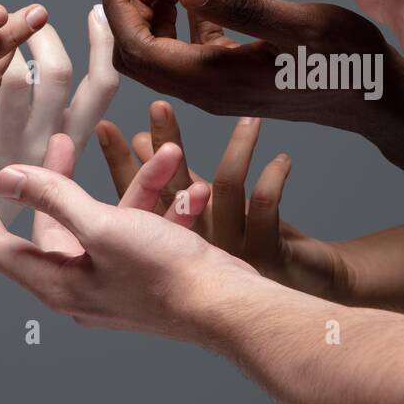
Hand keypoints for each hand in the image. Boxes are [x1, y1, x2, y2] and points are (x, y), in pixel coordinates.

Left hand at [0, 8, 118, 251]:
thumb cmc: (2, 178)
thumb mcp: (42, 152)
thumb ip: (58, 115)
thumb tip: (59, 59)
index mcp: (67, 143)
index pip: (102, 89)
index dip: (103, 47)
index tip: (97, 13)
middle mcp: (42, 146)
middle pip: (58, 73)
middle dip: (41, 34)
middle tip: (27, 18)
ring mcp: (4, 148)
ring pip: (16, 79)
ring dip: (3, 42)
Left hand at [0, 132, 250, 338]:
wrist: (230, 308)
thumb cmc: (164, 275)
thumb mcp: (102, 225)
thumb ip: (54, 197)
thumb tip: (6, 177)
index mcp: (58, 282)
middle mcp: (80, 285)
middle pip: (52, 224)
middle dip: (61, 177)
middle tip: (59, 137)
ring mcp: (115, 281)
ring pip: (107, 219)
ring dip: (135, 184)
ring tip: (164, 153)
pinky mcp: (146, 274)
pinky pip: (142, 230)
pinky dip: (161, 204)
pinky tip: (190, 186)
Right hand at [98, 101, 351, 302]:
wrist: (297, 296)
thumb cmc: (241, 250)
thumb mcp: (197, 210)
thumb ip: (166, 182)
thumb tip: (139, 138)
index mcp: (167, 242)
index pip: (132, 198)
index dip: (118, 163)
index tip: (106, 125)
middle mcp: (193, 250)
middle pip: (171, 192)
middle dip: (163, 145)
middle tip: (158, 107)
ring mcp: (229, 253)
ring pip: (224, 190)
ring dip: (238, 150)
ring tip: (250, 120)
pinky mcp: (266, 254)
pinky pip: (264, 206)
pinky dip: (273, 178)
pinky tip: (282, 160)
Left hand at [99, 0, 403, 199]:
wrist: (379, 97)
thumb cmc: (347, 62)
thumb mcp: (297, 24)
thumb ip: (239, 6)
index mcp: (210, 81)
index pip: (132, 45)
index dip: (115, 2)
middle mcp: (205, 90)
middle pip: (136, 46)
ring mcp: (217, 86)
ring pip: (160, 43)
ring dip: (162, 0)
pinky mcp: (232, 76)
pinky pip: (189, 43)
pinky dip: (186, 8)